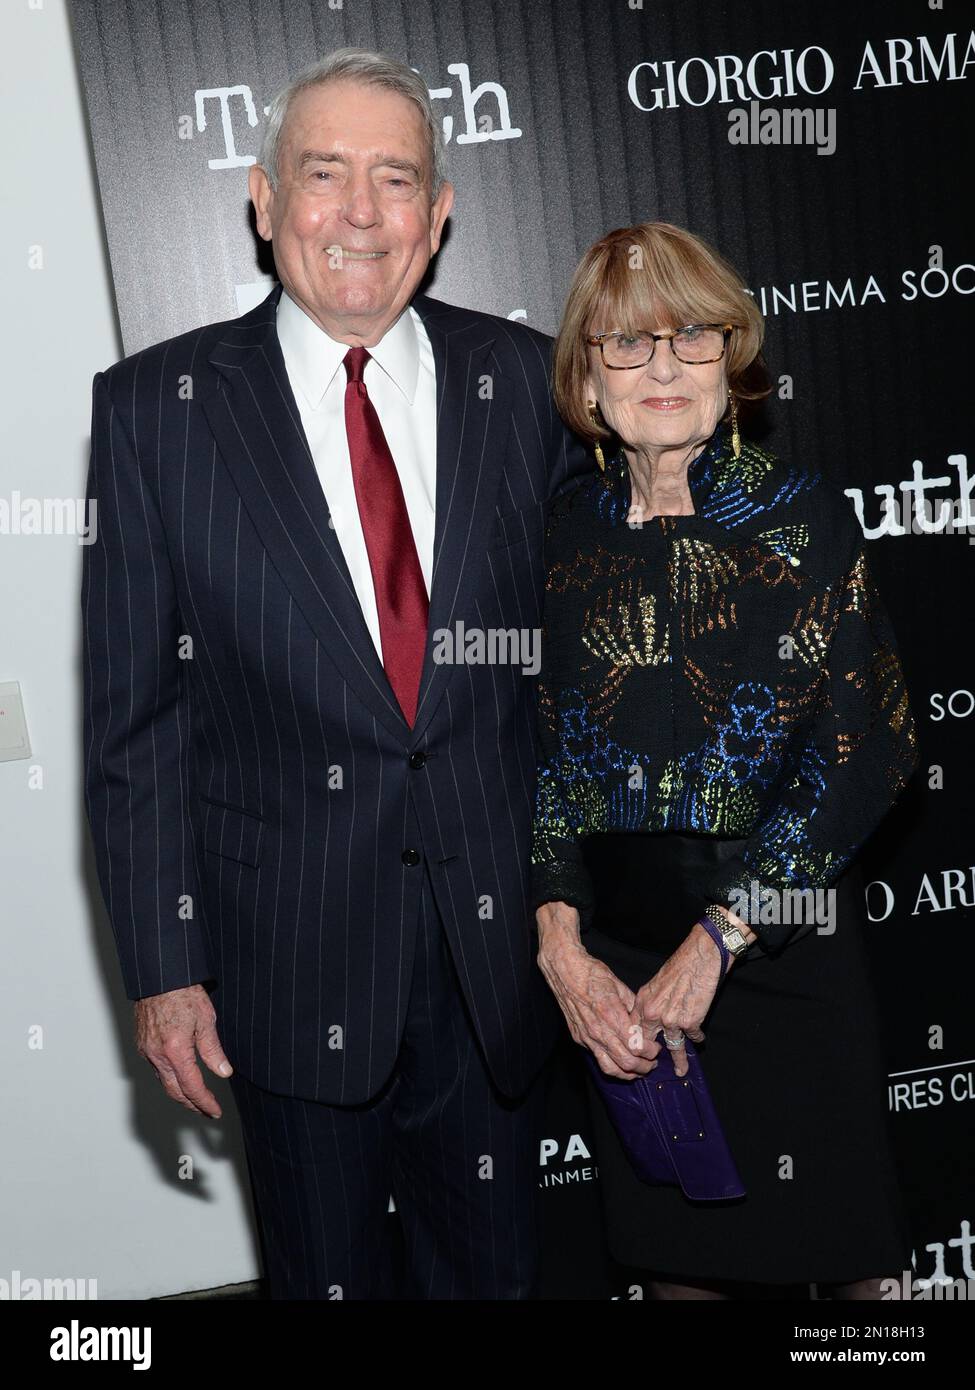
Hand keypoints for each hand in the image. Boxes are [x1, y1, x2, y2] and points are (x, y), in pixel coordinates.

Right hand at [134, 984, 232, 1117]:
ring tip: (196, 1098)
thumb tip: (224, 1072)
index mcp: (175, 1050)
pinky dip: (169, 1078)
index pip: (192, 1087)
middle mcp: (157, 1055)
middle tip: (207, 1111)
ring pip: (164, 1081)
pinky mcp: (142, 1044)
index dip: (204, 1102)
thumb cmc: (183, 992)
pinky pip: (156, 1069)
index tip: (214, 1111)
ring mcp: (146, 1051)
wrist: (160, 976)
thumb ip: (213, 1050)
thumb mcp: (206, 1019)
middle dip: (192, 1104)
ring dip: (180, 1093)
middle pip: (175, 1091)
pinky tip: (179, 1076)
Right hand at [536, 901, 659, 1077]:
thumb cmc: (592, 973)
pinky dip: (613, 1066)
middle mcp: (598, 1030)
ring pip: (611, 1068)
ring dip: (628, 1073)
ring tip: (639, 1069)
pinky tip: (621, 1062)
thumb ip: (633, 1006)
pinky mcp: (579, 1038)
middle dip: (644, 1066)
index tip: (657, 1047)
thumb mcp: (619, 985)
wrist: (564, 970)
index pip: (636, 1046)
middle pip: (627, 1062)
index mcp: (611, 1015)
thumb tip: (645, 1020)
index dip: (651, 1051)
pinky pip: (598, 1059)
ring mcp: (587, 1037)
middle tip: (653, 1062)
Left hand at [629, 923, 725, 1077]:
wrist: (700, 955)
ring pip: (674, 1045)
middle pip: (649, 1042)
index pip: (634, 1028)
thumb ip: (651, 1003)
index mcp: (643, 1001)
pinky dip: (698, 1036)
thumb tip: (649, 1020)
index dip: (637, 1042)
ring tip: (680, 1071)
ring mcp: (672, 1019)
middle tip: (653, 1067)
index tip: (639, 1052)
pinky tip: (700, 1036)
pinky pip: (694, 1036)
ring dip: (679, 1059)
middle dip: (651, 1058)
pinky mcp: (691, 1021)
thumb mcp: (656, 983)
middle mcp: (654, 1013)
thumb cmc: (680, 966)